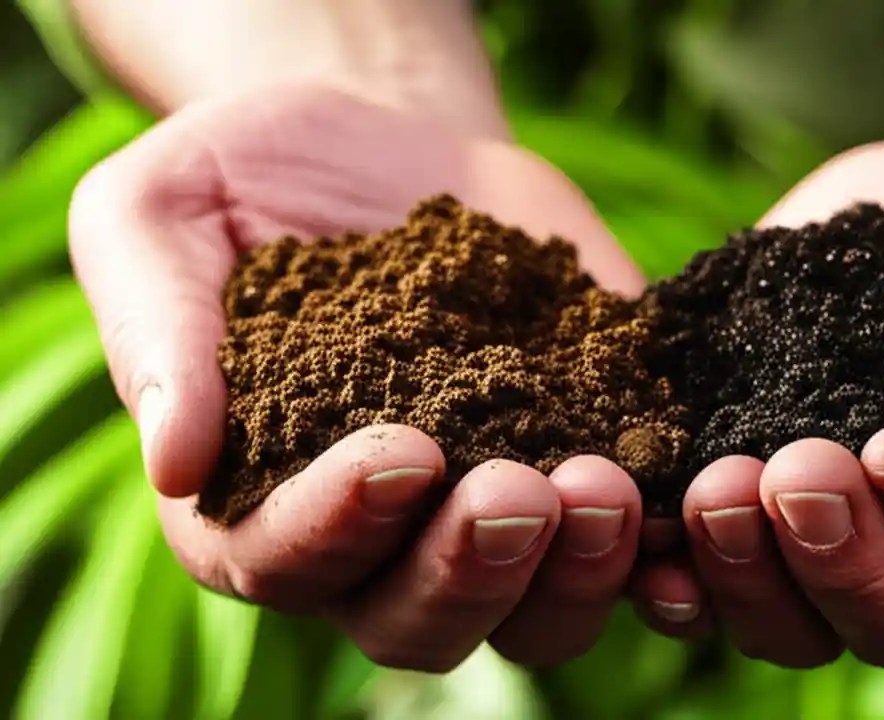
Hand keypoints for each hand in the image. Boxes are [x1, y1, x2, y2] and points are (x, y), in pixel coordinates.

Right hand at [70, 82, 648, 669]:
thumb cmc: (247, 180)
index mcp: (257, 500)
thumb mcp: (160, 216)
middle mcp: (376, 539)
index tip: (401, 451)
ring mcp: (488, 511)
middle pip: (418, 620)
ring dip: (576, 575)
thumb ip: (159, 333)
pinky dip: (663, 548)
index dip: (341, 524)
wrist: (381, 144)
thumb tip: (173, 462)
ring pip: (533, 613)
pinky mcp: (582, 459)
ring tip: (608, 488)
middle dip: (472, 570)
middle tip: (520, 491)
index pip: (284, 561)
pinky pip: (630, 543)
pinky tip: (693, 507)